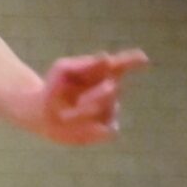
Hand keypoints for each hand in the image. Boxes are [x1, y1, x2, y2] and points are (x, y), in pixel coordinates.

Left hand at [29, 50, 148, 144]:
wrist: (42, 113)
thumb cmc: (54, 86)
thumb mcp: (63, 70)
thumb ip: (84, 64)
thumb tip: (106, 56)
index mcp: (101, 72)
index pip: (122, 64)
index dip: (133, 61)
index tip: (143, 59)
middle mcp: (110, 89)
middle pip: (112, 89)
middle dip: (96, 95)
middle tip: (79, 101)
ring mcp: (110, 109)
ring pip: (107, 110)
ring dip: (86, 113)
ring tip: (66, 115)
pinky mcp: (106, 128)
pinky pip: (109, 130)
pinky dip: (94, 130)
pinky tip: (80, 128)